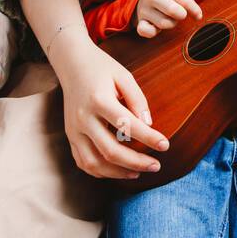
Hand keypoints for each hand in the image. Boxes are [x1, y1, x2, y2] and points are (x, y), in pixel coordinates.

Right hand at [49, 30, 170, 179]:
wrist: (71, 64)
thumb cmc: (102, 68)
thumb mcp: (124, 76)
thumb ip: (138, 100)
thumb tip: (148, 125)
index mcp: (98, 101)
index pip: (127, 126)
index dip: (149, 138)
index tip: (166, 145)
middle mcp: (83, 119)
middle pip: (110, 151)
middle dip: (136, 162)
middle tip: (156, 165)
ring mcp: (73, 130)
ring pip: (94, 163)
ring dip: (118, 173)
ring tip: (139, 172)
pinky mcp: (70, 136)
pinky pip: (83, 162)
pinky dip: (101, 171)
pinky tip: (119, 170)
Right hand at [132, 0, 214, 37]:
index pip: (184, 0)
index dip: (194, 10)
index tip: (198, 16)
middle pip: (173, 11)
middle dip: (181, 15)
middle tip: (181, 15)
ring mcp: (144, 9)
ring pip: (164, 23)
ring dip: (171, 24)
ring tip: (169, 18)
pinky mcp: (139, 22)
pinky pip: (145, 31)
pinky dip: (153, 32)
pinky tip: (156, 28)